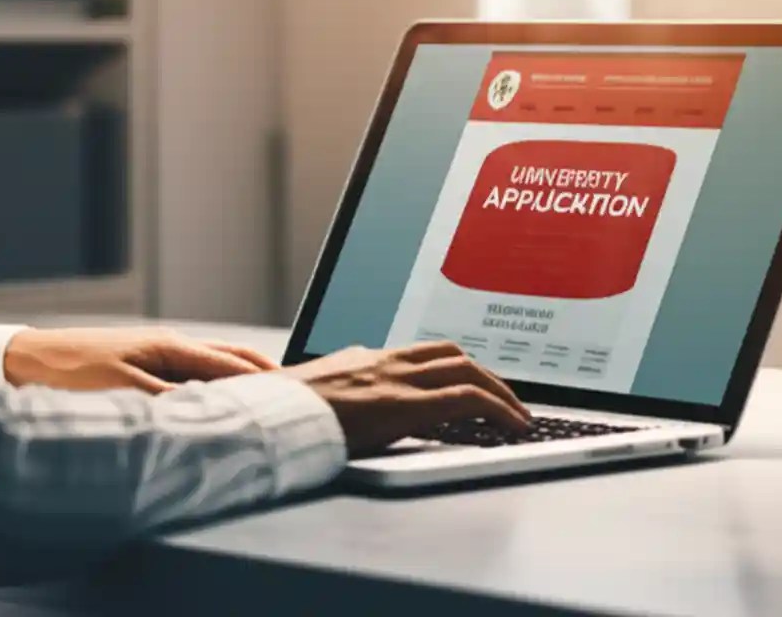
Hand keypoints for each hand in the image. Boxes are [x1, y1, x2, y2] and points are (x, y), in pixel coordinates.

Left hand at [4, 327, 278, 394]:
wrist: (26, 362)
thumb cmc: (70, 374)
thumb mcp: (124, 391)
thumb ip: (171, 401)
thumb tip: (213, 408)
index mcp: (171, 347)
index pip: (233, 365)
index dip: (266, 381)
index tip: (296, 396)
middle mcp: (169, 347)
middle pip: (229, 358)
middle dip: (263, 373)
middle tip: (296, 392)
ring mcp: (156, 356)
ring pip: (211, 367)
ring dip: (239, 381)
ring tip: (265, 398)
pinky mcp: (141, 369)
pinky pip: (190, 377)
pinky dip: (212, 387)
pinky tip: (215, 403)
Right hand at [285, 342, 531, 457]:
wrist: (265, 420)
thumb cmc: (278, 416)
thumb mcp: (311, 400)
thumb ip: (335, 397)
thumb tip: (341, 409)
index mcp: (360, 361)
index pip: (417, 354)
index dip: (449, 367)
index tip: (465, 383)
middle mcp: (382, 362)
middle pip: (449, 353)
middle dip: (483, 373)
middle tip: (503, 397)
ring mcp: (394, 380)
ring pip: (466, 369)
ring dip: (499, 389)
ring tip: (516, 414)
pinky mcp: (403, 404)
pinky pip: (468, 399)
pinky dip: (499, 409)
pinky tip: (514, 427)